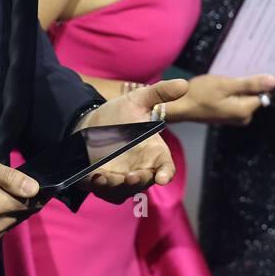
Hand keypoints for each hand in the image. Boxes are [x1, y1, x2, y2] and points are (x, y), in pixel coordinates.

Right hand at [0, 153, 41, 246]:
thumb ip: (10, 178)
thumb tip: (35, 189)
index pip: (31, 204)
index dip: (36, 193)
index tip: (34, 182)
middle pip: (24, 213)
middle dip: (23, 199)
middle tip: (9, 183)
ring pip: (15, 221)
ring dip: (13, 208)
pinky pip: (4, 228)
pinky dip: (4, 217)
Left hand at [74, 79, 188, 203]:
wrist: (91, 123)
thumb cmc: (120, 114)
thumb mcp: (139, 100)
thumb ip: (160, 93)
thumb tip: (183, 84)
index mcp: (153, 151)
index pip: (165, 167)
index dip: (166, 174)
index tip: (163, 178)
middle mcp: (140, 168)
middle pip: (144, 182)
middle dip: (138, 181)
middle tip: (131, 177)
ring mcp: (122, 178)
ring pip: (122, 191)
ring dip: (114, 187)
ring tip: (103, 177)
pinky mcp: (104, 182)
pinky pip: (103, 191)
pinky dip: (97, 187)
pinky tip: (90, 177)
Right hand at [167, 73, 274, 124]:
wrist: (179, 106)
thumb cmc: (200, 94)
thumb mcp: (225, 85)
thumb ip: (250, 84)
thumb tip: (274, 82)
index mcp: (245, 111)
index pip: (263, 93)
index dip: (257, 80)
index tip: (247, 69)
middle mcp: (243, 117)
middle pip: (255, 95)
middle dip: (247, 82)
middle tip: (234, 71)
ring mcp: (235, 117)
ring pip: (245, 96)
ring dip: (239, 85)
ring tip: (228, 75)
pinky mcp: (227, 114)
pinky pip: (237, 99)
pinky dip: (232, 90)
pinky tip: (223, 83)